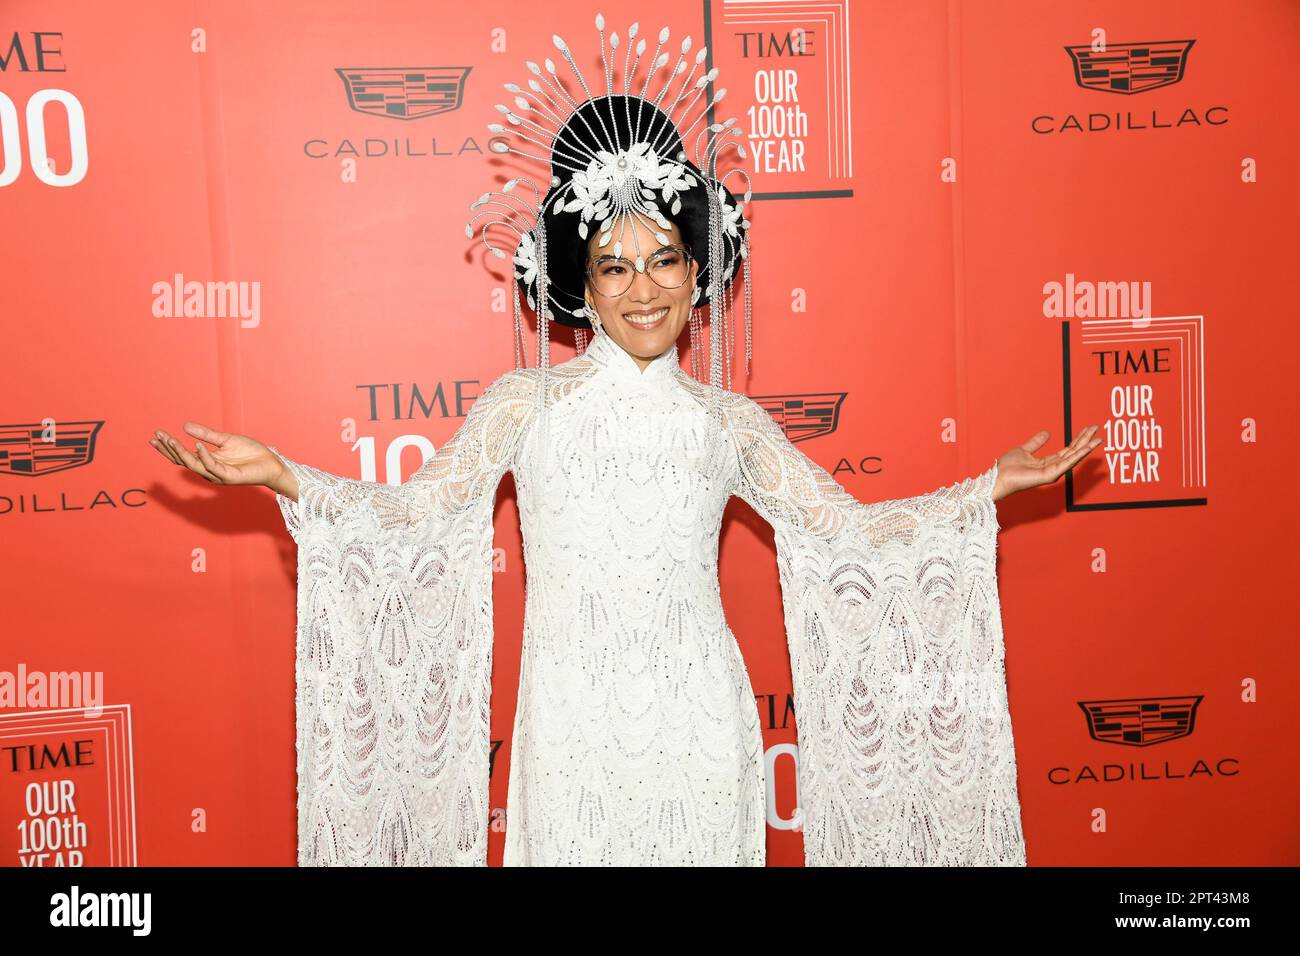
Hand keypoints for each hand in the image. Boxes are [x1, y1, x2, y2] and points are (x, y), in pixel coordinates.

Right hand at [149, 422, 292, 494]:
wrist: (271, 463)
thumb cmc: (251, 453)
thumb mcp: (226, 439)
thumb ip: (206, 434)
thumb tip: (185, 426)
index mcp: (208, 461)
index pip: (183, 455)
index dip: (169, 447)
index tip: (156, 435)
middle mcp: (209, 470)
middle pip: (183, 461)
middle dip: (169, 449)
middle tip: (158, 436)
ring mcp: (218, 475)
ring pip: (194, 465)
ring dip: (181, 452)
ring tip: (171, 439)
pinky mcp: (229, 477)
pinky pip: (213, 466)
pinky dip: (204, 456)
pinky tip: (197, 445)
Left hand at [992, 425, 1101, 501]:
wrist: (998, 477)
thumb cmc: (1007, 467)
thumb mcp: (1024, 450)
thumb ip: (1036, 442)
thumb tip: (1047, 433)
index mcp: (1047, 462)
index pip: (1067, 449)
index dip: (1078, 439)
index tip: (1088, 428)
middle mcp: (1052, 468)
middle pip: (1073, 452)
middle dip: (1085, 440)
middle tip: (1096, 427)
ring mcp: (1052, 472)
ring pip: (1073, 457)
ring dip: (1086, 447)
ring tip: (1098, 438)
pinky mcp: (1050, 475)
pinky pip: (1067, 463)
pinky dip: (1078, 455)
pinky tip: (1087, 448)